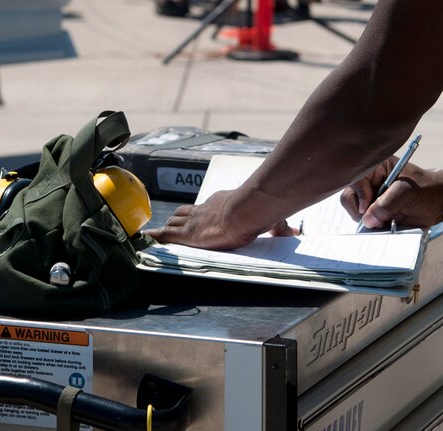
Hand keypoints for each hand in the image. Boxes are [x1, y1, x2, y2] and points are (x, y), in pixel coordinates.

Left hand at [148, 189, 292, 250]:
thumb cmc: (256, 213)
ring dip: (166, 227)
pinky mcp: (187, 234)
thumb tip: (293, 232)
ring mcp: (194, 221)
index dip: (198, 212)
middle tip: (171, 224)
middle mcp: (204, 209)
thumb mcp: (267, 220)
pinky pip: (166, 235)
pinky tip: (148, 239)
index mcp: (220, 203)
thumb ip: (278, 226)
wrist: (245, 211)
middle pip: (185, 212)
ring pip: (174, 222)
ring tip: (158, 233)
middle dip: (177, 218)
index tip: (195, 216)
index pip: (205, 208)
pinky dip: (157, 237)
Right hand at [341, 157, 442, 230]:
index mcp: (376, 167)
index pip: (354, 178)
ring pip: (356, 211)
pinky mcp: (376, 213)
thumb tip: (367, 220)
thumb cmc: (427, 190)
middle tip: (376, 220)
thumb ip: (387, 204)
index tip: (368, 207)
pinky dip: (372, 228)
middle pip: (350, 196)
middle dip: (361, 211)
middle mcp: (371, 182)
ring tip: (385, 222)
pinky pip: (365, 222)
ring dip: (368, 221)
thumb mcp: (407, 192)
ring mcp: (372, 198)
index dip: (359, 193)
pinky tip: (384, 226)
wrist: (440, 203)